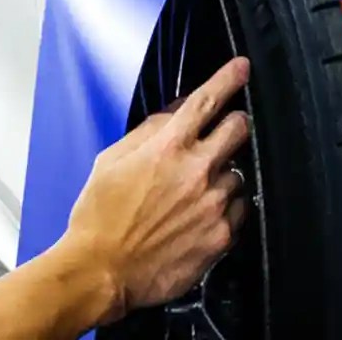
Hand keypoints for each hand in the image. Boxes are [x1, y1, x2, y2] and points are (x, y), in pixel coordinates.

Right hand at [60, 57, 252, 323]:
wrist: (101, 272)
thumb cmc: (99, 217)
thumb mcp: (111, 161)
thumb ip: (149, 132)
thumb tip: (175, 114)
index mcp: (167, 147)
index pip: (207, 100)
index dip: (228, 78)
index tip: (241, 69)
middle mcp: (197, 171)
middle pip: (239, 128)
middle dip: (233, 126)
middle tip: (220, 137)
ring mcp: (213, 204)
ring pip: (239, 173)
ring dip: (223, 175)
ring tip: (193, 195)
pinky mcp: (221, 235)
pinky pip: (240, 209)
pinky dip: (226, 207)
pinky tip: (200, 217)